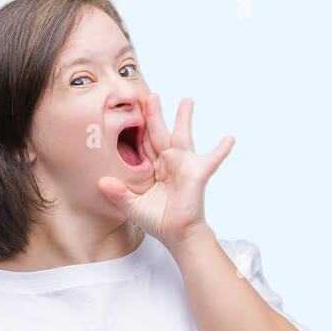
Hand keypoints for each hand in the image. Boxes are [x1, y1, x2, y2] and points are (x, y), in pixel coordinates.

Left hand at [97, 93, 233, 251]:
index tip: (131, 108)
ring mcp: (183, 165)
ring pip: (182, 136)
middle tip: (151, 95)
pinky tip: (230, 138)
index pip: (142, 143)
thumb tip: (101, 182)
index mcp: (151, 167)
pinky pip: (212, 159)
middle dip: (155, 114)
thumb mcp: (132, 206)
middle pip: (159, 132)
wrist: (177, 235)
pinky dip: (221, 150)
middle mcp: (167, 162)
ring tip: (187, 101)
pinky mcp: (197, 173)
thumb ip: (118, 193)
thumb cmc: (158, 220)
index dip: (137, 126)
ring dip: (184, 118)